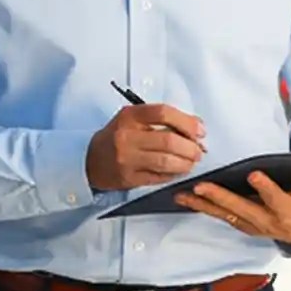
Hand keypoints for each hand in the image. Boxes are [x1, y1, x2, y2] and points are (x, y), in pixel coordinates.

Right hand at [85, 104, 206, 190]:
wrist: (91, 160)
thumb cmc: (117, 137)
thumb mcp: (133, 120)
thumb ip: (160, 121)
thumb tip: (194, 127)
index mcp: (130, 116)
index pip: (163, 113)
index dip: (186, 122)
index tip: (199, 130)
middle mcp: (127, 136)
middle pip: (169, 140)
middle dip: (191, 147)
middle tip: (198, 151)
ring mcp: (127, 158)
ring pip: (166, 161)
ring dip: (185, 163)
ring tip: (191, 162)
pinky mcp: (129, 178)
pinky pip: (159, 177)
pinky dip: (174, 174)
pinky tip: (177, 171)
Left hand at [173, 158, 290, 243]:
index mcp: (288, 211)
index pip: (277, 199)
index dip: (266, 188)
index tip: (254, 174)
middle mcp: (266, 220)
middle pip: (241, 209)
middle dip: (221, 198)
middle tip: (202, 185)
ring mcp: (250, 223)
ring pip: (224, 214)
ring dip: (203, 204)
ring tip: (183, 192)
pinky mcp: (239, 223)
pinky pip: (217, 215)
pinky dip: (201, 206)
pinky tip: (184, 197)